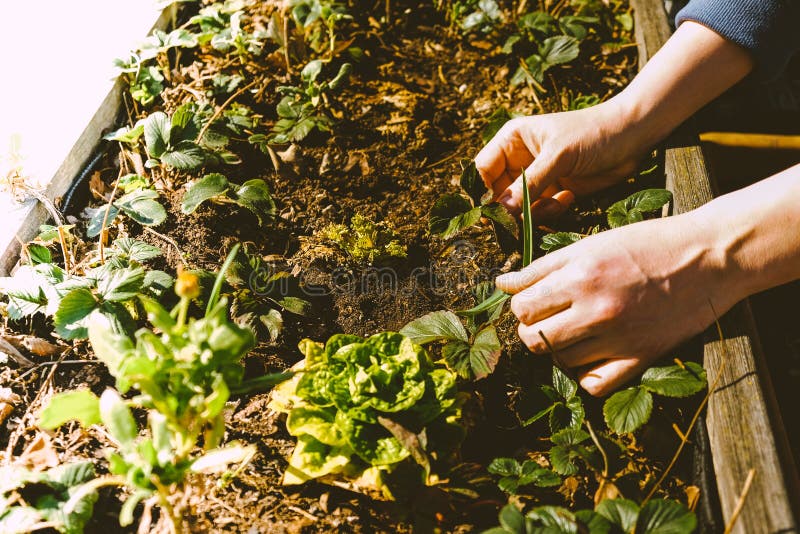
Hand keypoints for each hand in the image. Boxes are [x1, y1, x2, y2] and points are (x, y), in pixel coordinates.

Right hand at [474, 100, 648, 215]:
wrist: (633, 137)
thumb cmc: (593, 133)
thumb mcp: (558, 156)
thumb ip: (529, 183)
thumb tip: (502, 210)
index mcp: (511, 142)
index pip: (481, 171)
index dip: (481, 192)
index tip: (490, 212)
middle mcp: (518, 160)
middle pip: (496, 195)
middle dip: (509, 209)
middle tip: (522, 219)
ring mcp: (535, 178)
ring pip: (517, 209)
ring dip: (534, 212)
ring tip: (557, 202)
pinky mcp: (552, 193)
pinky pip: (538, 212)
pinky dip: (550, 212)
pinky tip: (569, 198)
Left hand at [495, 212, 746, 395]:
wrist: (709, 256)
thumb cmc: (647, 243)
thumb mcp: (590, 245)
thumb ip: (542, 267)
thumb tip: (502, 283)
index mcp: (580, 275)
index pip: (521, 307)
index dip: (522, 305)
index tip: (535, 301)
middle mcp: (595, 308)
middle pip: (533, 338)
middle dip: (533, 328)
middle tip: (550, 318)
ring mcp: (619, 337)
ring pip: (559, 361)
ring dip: (558, 349)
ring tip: (574, 332)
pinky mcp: (641, 358)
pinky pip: (593, 385)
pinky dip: (584, 375)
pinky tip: (591, 356)